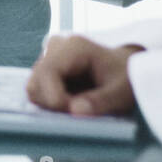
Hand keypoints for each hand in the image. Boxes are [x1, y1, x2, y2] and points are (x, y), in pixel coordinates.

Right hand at [25, 35, 142, 115]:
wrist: (127, 68)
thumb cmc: (126, 76)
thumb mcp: (122, 91)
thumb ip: (101, 101)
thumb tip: (75, 112)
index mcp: (73, 47)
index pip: (47, 72)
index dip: (55, 98)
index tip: (74, 114)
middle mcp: (55, 48)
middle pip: (35, 82)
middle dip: (53, 103)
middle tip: (79, 111)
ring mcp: (48, 58)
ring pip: (34, 88)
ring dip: (51, 104)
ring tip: (78, 106)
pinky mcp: (46, 69)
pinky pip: (39, 90)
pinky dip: (52, 102)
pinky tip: (72, 102)